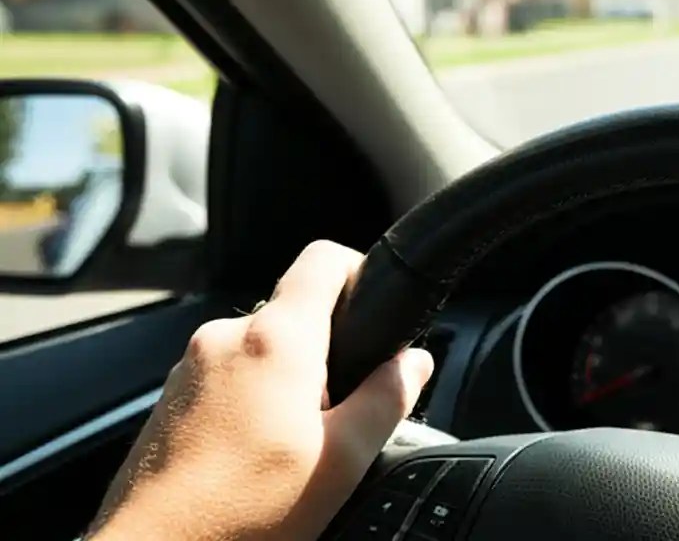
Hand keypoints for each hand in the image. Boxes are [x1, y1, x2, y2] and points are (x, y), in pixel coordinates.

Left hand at [87, 241, 434, 540]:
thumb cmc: (243, 514)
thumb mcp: (343, 459)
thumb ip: (388, 399)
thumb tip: (415, 363)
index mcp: (277, 340)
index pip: (324, 258)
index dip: (360, 270)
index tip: (376, 310)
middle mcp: (226, 338)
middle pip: (295, 311)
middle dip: (327, 351)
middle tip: (342, 413)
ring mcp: (190, 366)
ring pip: (260, 349)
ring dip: (287, 382)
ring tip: (295, 447)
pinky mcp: (170, 398)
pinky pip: (227, 378)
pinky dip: (251, 403)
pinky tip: (256, 457)